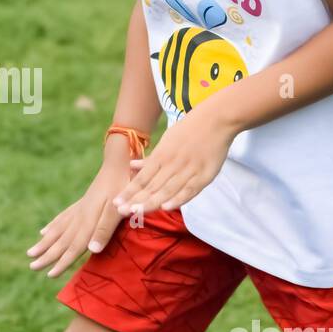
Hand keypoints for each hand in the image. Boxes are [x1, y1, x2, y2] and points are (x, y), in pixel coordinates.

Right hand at [26, 153, 131, 278]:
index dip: (62, 262)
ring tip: (31, 252)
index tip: (49, 275)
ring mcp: (78, 210)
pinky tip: (43, 231)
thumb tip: (91, 251)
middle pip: (60, 241)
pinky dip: (52, 226)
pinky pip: (62, 218)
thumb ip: (104, 230)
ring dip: (45, 243)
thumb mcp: (118, 211)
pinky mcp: (81, 203)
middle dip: (46, 255)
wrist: (116, 164)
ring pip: (57, 230)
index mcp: (88, 222)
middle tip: (32, 267)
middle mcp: (79, 217)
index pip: (73, 247)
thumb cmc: (121, 189)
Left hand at [112, 105, 234, 217]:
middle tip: (121, 211)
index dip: (129, 191)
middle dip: (136, 200)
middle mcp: (172, 164)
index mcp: (162, 155)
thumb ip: (151, 159)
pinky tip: (166, 207)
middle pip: (152, 186)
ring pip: (168, 190)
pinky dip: (179, 198)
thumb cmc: (189, 131)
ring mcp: (189, 170)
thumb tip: (131, 165)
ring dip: (152, 202)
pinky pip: (190, 189)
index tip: (116, 203)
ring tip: (137, 212)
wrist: (216, 119)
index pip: (142, 178)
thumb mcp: (166, 141)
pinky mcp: (205, 174)